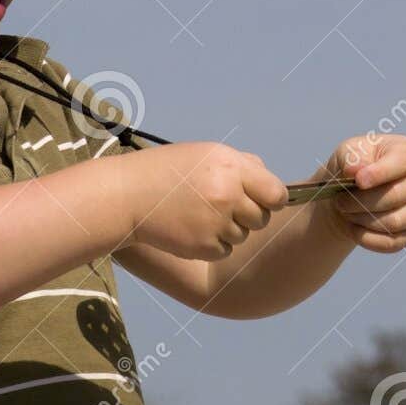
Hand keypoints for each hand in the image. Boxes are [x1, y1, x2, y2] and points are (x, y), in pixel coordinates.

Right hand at [131, 142, 289, 260]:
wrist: (128, 195)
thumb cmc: (170, 170)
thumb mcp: (207, 153)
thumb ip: (244, 165)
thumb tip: (273, 186)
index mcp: (231, 167)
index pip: (276, 193)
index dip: (272, 198)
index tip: (263, 199)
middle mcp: (227, 195)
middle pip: (262, 218)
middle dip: (250, 214)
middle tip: (225, 206)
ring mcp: (216, 223)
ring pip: (243, 235)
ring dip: (229, 229)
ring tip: (201, 213)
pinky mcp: (203, 246)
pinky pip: (225, 250)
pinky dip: (213, 244)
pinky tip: (192, 228)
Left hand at [318, 134, 405, 251]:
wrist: (350, 191)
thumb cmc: (354, 165)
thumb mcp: (348, 151)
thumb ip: (351, 156)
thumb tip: (354, 170)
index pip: (402, 162)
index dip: (380, 173)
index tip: (358, 180)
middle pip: (396, 196)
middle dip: (362, 200)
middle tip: (340, 200)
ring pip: (394, 222)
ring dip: (363, 219)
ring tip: (346, 211)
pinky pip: (391, 243)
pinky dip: (367, 238)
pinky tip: (353, 227)